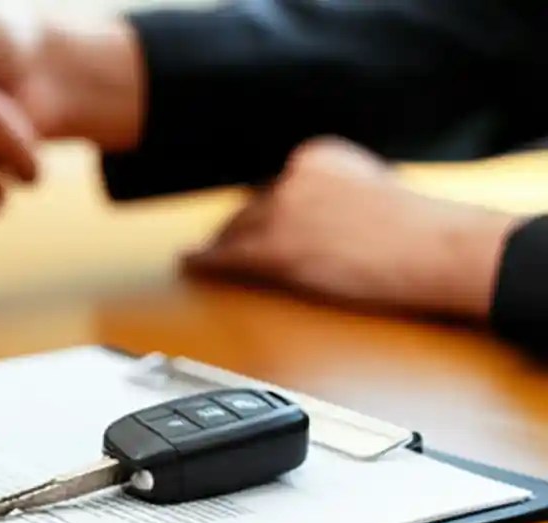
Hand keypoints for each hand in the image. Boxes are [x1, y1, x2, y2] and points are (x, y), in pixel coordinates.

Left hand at [181, 137, 520, 321]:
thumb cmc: (419, 230)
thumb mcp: (373, 186)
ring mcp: (279, 211)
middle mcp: (291, 175)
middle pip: (251, 206)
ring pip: (237, 231)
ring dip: (226, 245)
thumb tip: (313, 213)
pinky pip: (227, 256)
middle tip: (229, 240)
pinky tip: (191, 263)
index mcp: (317, 154)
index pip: (274, 182)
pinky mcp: (274, 249)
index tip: (255, 214)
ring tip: (208, 256)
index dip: (264, 205)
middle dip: (242, 226)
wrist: (435, 249)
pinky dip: (205, 261)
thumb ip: (334, 190)